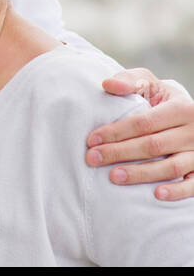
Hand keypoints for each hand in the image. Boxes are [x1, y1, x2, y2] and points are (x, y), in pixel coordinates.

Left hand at [88, 67, 193, 199]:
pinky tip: (156, 194)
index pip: (144, 122)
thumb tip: (107, 84)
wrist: (192, 116)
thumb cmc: (163, 100)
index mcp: (180, 108)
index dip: (116, 132)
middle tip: (93, 159)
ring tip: (114, 177)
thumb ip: (129, 81)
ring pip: (171, 167)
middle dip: (120, 153)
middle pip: (153, 145)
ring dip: (142, 174)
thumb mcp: (151, 84)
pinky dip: (177, 191)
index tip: (91, 140)